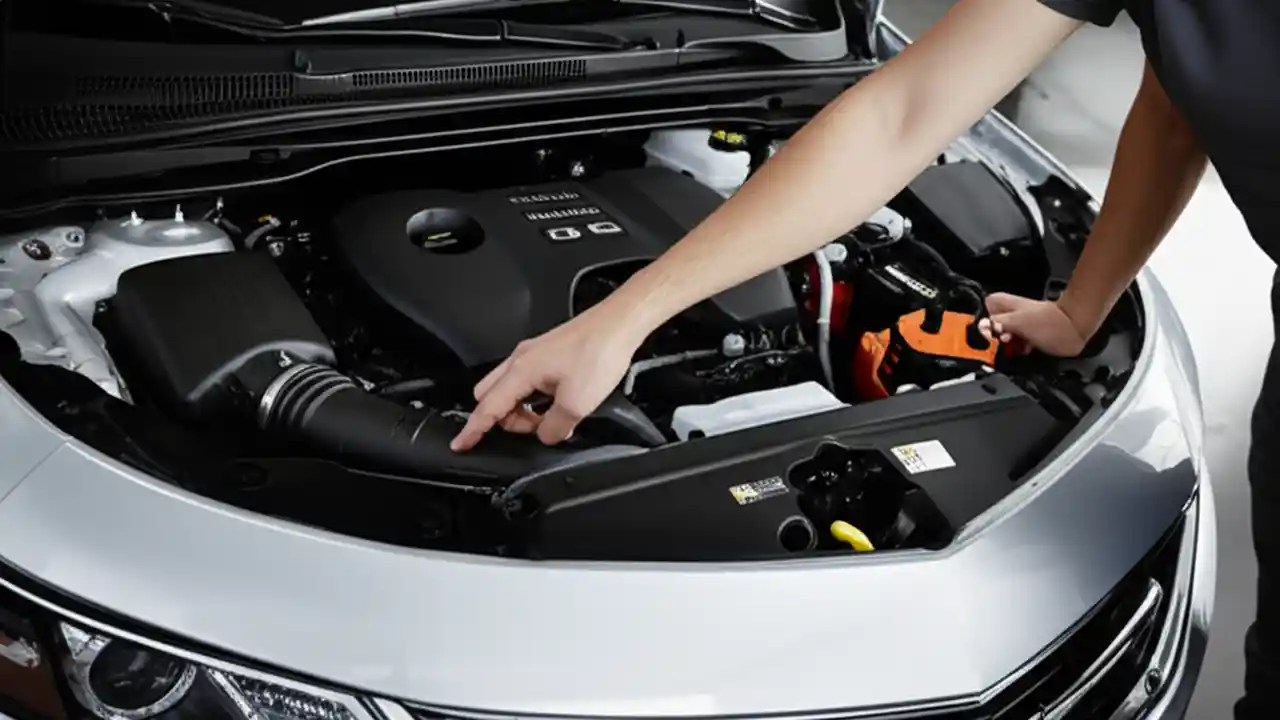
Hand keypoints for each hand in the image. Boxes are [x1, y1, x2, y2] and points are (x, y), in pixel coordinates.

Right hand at [449, 308, 640, 451]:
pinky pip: (527, 381)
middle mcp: (521, 359)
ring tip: (551, 418)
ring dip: (522, 410)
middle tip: (532, 431)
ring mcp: (534, 354)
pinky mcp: (548, 354)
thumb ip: (554, 427)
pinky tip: (556, 403)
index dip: (473, 430)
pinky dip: (534, 398)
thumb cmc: (600, 352)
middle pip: (491, 397)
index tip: (460, 444)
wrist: (620, 324)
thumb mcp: (577, 404)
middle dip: (504, 420)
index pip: (487, 408)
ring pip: (510, 389)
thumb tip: (546, 435)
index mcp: (520, 370)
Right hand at [981, 292, 1091, 357]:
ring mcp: (1012, 326)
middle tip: (994, 347)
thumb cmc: (1050, 323)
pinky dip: (1009, 353)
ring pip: (994, 340)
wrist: (1076, 330)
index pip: (973, 313)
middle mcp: (1002, 312)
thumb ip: (994, 324)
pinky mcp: (1020, 338)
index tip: (975, 340)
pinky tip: (1017, 353)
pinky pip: (1007, 348)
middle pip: (982, 329)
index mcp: (998, 303)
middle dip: (986, 341)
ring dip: (998, 349)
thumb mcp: (1016, 322)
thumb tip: (976, 329)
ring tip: (1009, 350)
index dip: (971, 327)